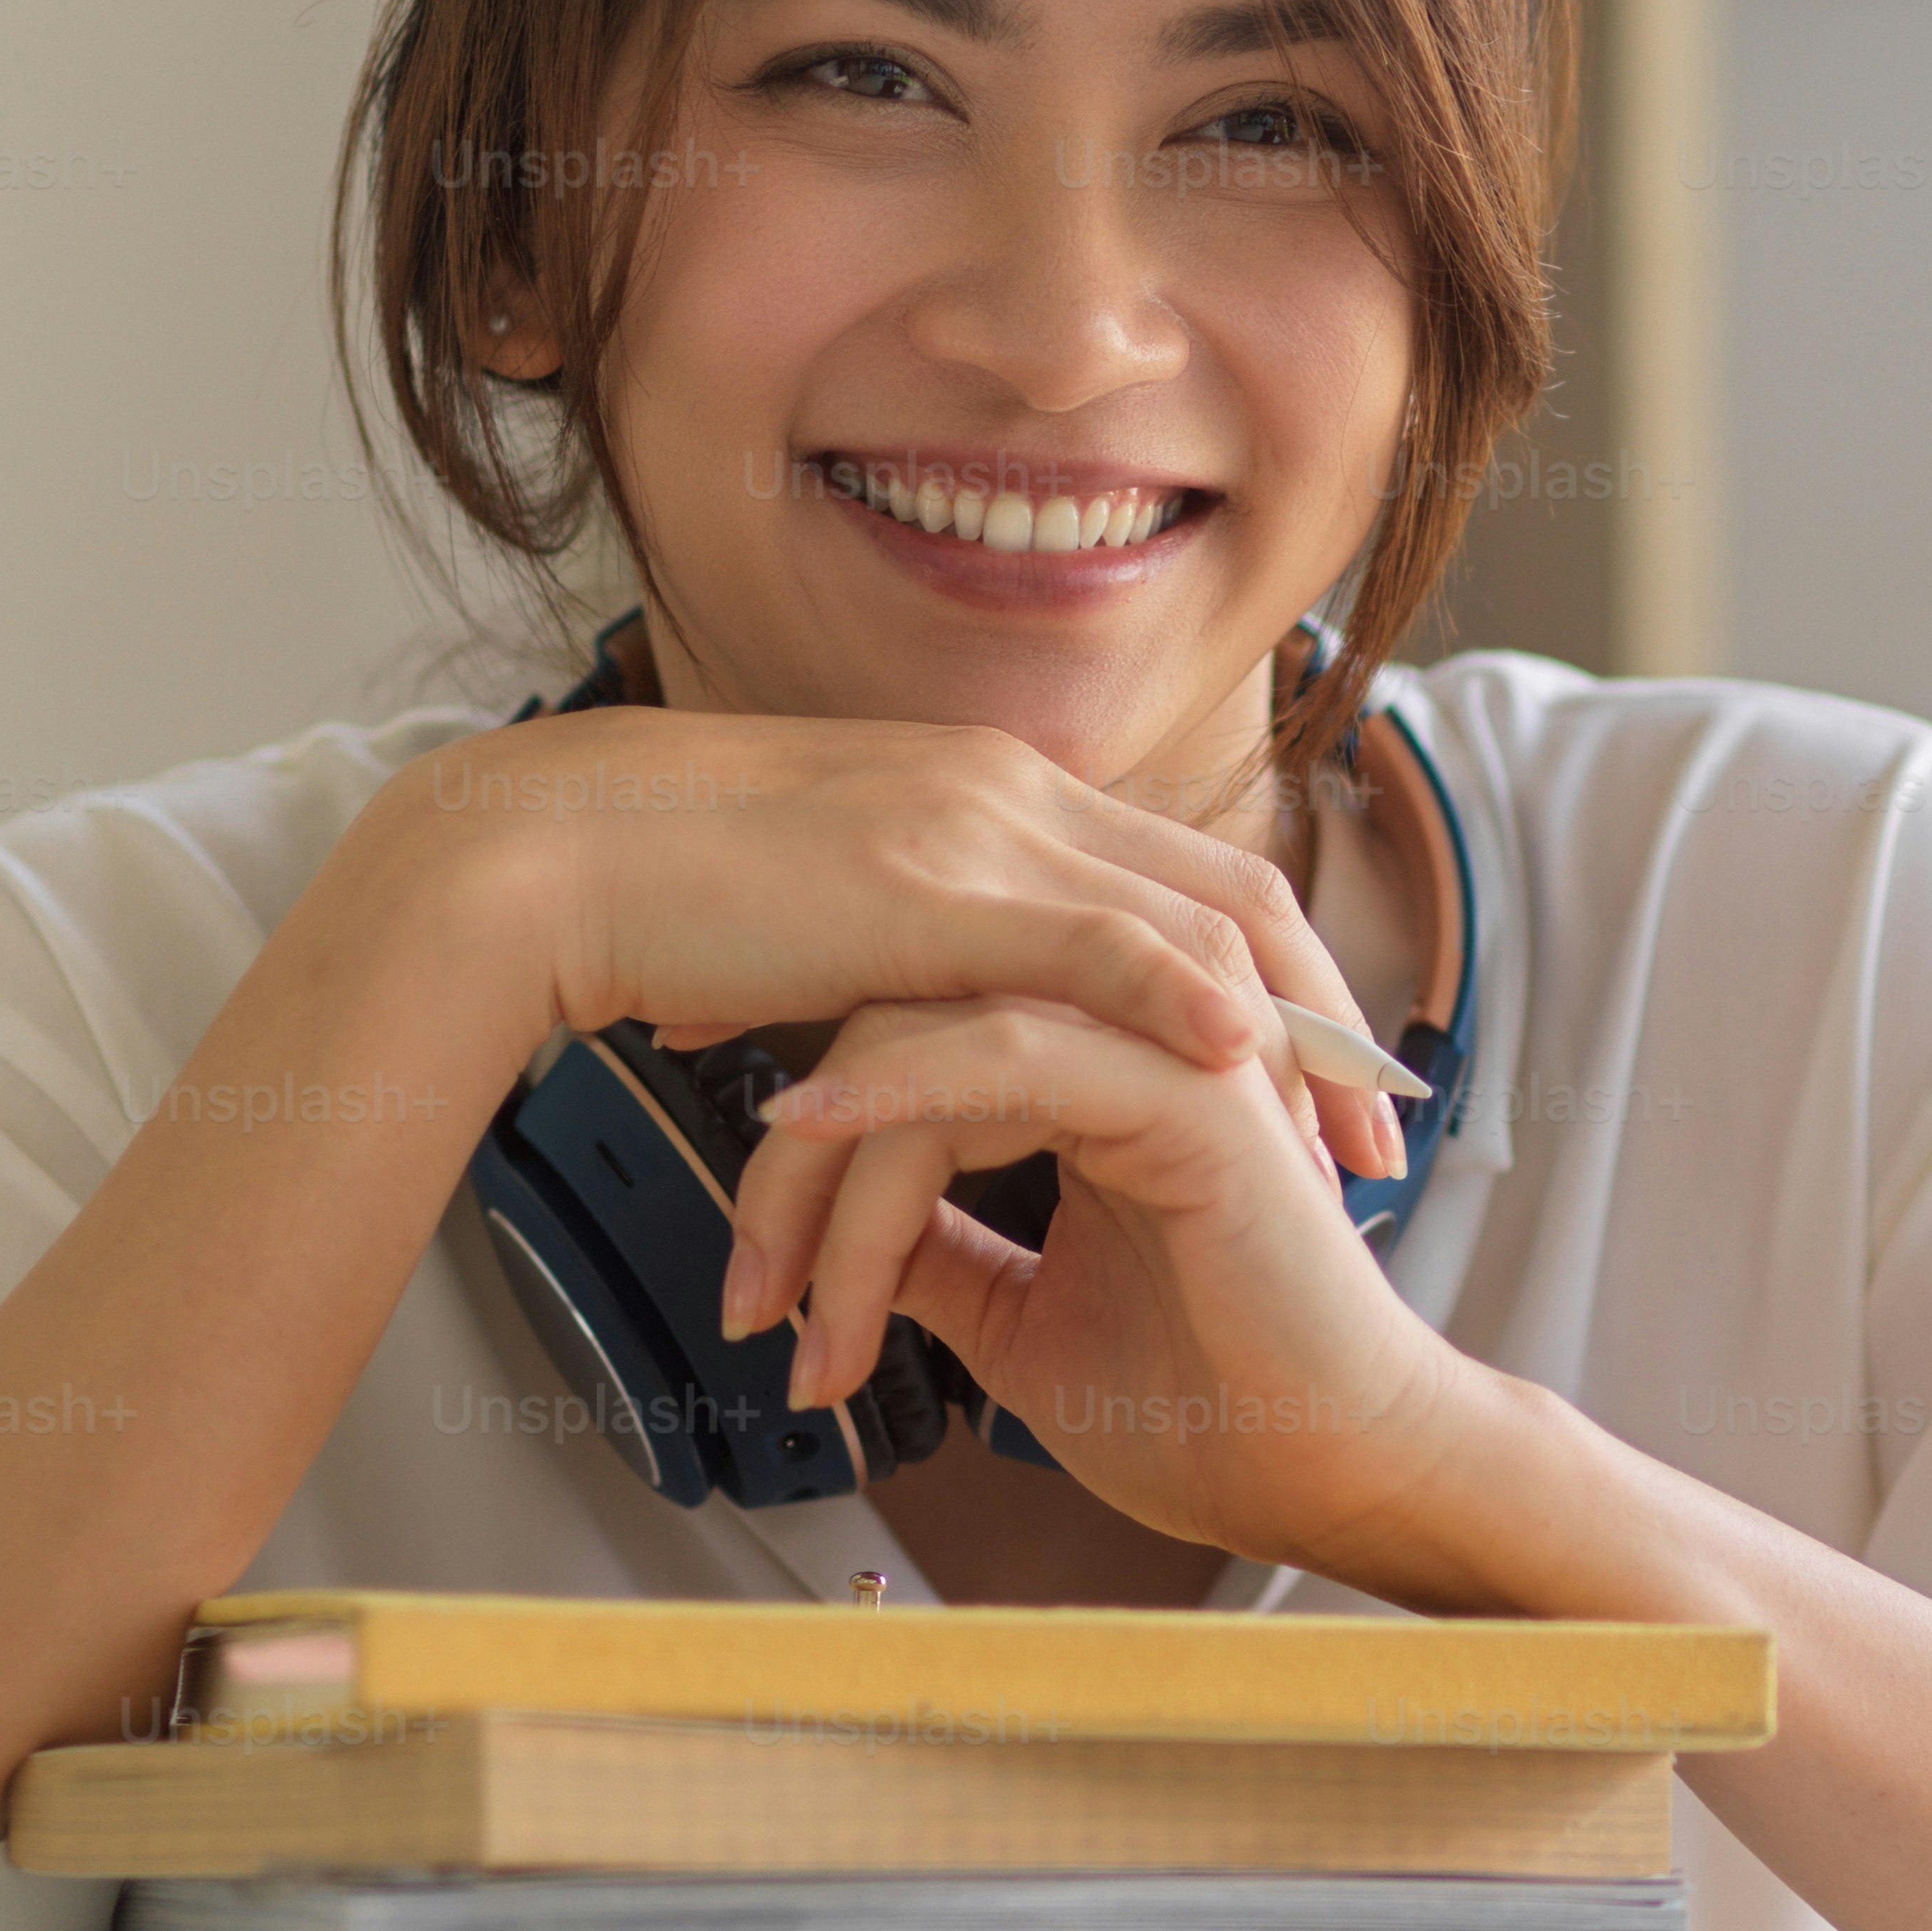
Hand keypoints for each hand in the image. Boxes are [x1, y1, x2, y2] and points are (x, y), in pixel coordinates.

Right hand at [376, 710, 1403, 1178]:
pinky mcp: (929, 879)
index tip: (1338, 1078)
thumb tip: (948, 1026)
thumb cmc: (661, 900)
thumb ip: (912, 955)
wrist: (539, 856)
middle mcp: (1011, 789)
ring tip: (1351, 1141)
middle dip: (1334, 1017)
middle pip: (1236, 897)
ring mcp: (976, 824)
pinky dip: (1186, 993)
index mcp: (993, 794)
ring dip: (1295, 1033)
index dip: (1287, 978)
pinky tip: (1248, 1061)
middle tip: (1392, 1130)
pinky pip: (1097, 933)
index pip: (1190, 881)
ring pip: (1195, 920)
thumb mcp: (829, 921)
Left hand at [715, 991, 1478, 1571]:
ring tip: (774, 1293)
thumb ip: (938, 1258)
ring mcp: (1168, 1049)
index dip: (802, 1149)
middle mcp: (1133, 1041)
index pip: (908, 1052)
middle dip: (788, 1165)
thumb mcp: (1023, 1326)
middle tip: (743, 1299)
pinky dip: (897, 1089)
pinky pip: (1010, 1052)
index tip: (746, 1274)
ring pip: (933, 1037)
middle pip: (901, 1023)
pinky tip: (813, 1135)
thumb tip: (841, 1240)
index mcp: (1100, 1080)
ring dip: (824, 1168)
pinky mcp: (1191, 1090)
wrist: (1337, 1478)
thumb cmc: (1217, 1414)